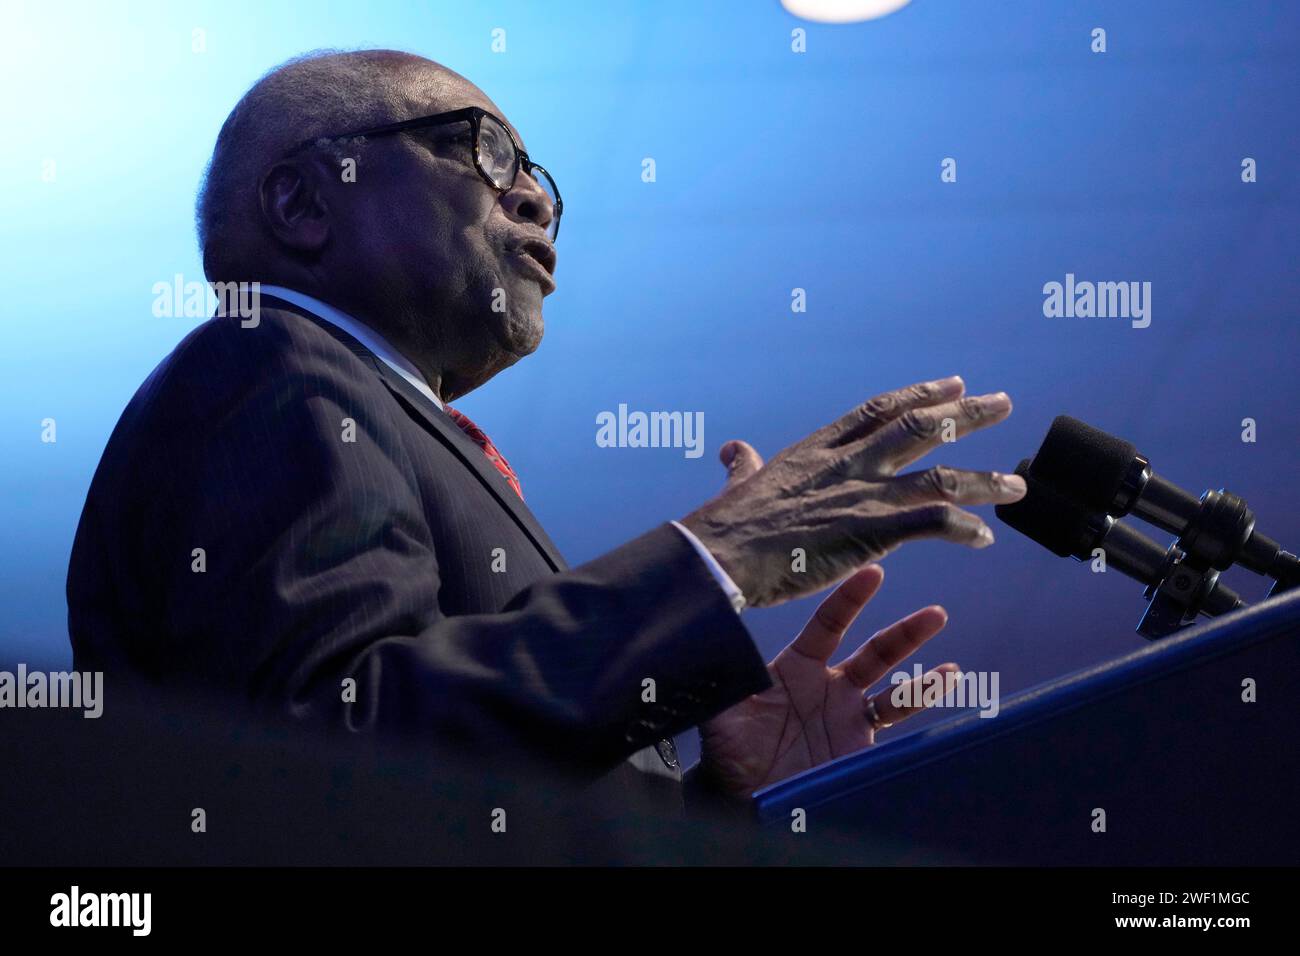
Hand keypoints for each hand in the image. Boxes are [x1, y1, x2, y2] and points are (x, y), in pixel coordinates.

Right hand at [679, 376, 1025, 606]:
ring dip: (984, 480)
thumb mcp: (741, 483)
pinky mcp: (873, 530)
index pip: (879, 410)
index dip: (920, 395)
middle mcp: (848, 463)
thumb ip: (747, 464)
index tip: (952, 384)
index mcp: (819, 449)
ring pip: (940, 476)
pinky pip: (934, 522)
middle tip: (1003, 403)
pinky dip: (963, 527)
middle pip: (920, 427)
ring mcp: (864, 494)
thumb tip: (735, 450)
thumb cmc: (726, 526)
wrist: (723, 554)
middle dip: (967, 414)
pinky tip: (984, 537)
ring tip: (1017, 486)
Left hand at [699, 563, 960, 796]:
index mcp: (795, 667)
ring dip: (920, 669)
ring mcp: (847, 712)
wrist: (744, 797)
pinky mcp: (858, 741)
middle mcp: (827, 684)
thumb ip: (722, 678)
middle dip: (905, 632)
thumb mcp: (720, 713)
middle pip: (874, 651)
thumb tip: (709, 642)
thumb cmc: (728, 751)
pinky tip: (943, 686)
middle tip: (935, 613)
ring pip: (892, 683)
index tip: (873, 573)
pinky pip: (893, 718)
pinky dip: (919, 702)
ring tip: (951, 665)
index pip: (828, 625)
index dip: (850, 599)